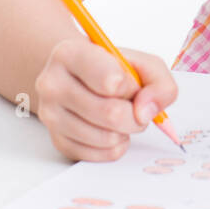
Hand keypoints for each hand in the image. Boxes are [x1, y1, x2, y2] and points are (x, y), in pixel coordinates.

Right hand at [35, 38, 178, 162]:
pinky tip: (111, 129)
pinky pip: (101, 155)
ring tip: (120, 115)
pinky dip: (117, 146)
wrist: (80, 79)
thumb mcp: (142, 63)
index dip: (132, 87)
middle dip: (135, 115)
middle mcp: (52, 83)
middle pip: (111, 114)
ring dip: (126, 131)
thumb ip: (159, 82)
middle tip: (134, 107)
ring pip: (107, 138)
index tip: (129, 83)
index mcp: (69, 53)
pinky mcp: (58, 141)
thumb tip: (145, 112)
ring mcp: (50, 115)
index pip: (112, 81)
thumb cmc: (111, 69)